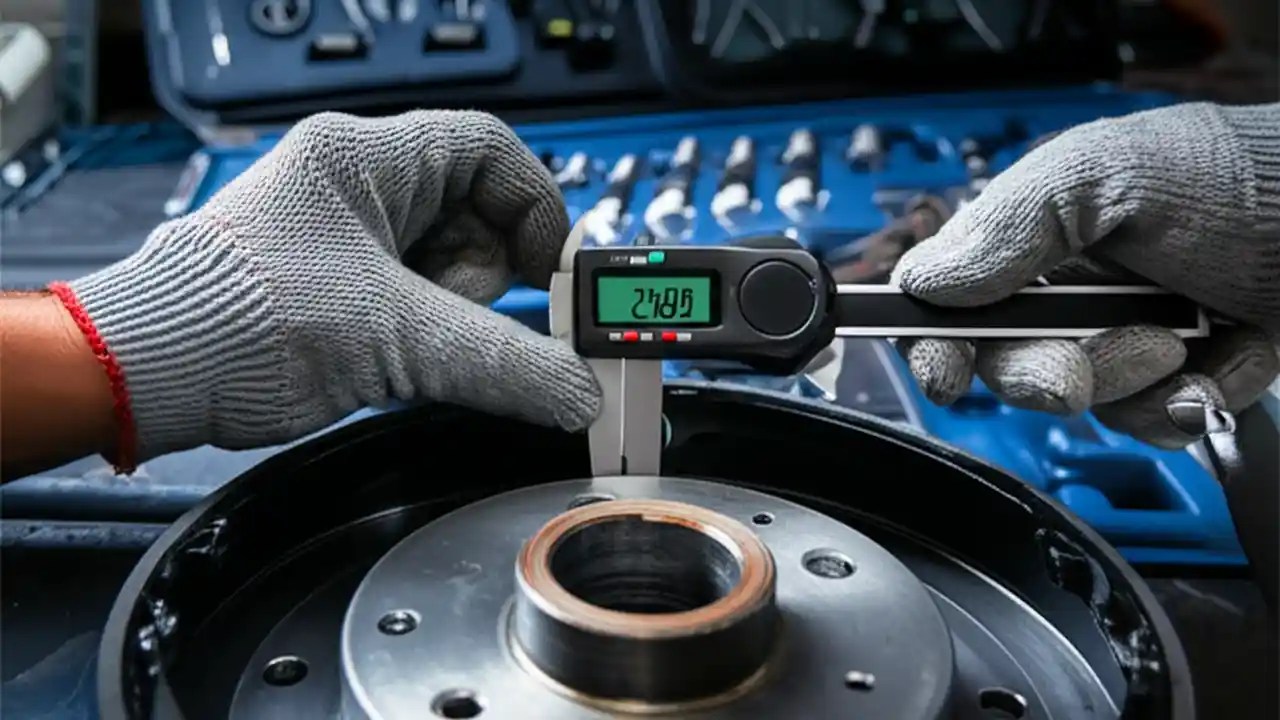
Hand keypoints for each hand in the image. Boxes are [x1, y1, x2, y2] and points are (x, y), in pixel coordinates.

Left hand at [65, 111, 600, 462]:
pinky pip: (413, 294)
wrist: (149, 374)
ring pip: (446, 260)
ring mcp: (342, 232)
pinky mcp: (333, 280)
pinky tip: (398, 354)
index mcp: (365, 158)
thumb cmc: (234, 323)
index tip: (557, 271)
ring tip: (412, 341)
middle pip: (475, 211)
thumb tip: (577, 389)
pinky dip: (424, 328)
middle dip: (487, 273)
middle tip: (476, 318)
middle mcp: (353, 184)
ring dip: (451, 309)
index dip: (538, 208)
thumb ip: (505, 364)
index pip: (491, 150)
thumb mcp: (397, 339)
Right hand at [893, 102, 1279, 448]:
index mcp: (1038, 232)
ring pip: (1081, 402)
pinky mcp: (1179, 375)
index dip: (936, 341)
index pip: (950, 298)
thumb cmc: (1252, 179)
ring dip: (1132, 382)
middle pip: (1007, 365)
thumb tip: (929, 278)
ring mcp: (1126, 333)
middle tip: (1083, 366)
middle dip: (1047, 372)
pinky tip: (1219, 359)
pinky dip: (1186, 402)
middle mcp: (1075, 287)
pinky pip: (1147, 421)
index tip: (945, 372)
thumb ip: (1011, 224)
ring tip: (1187, 338)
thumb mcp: (1111, 174)